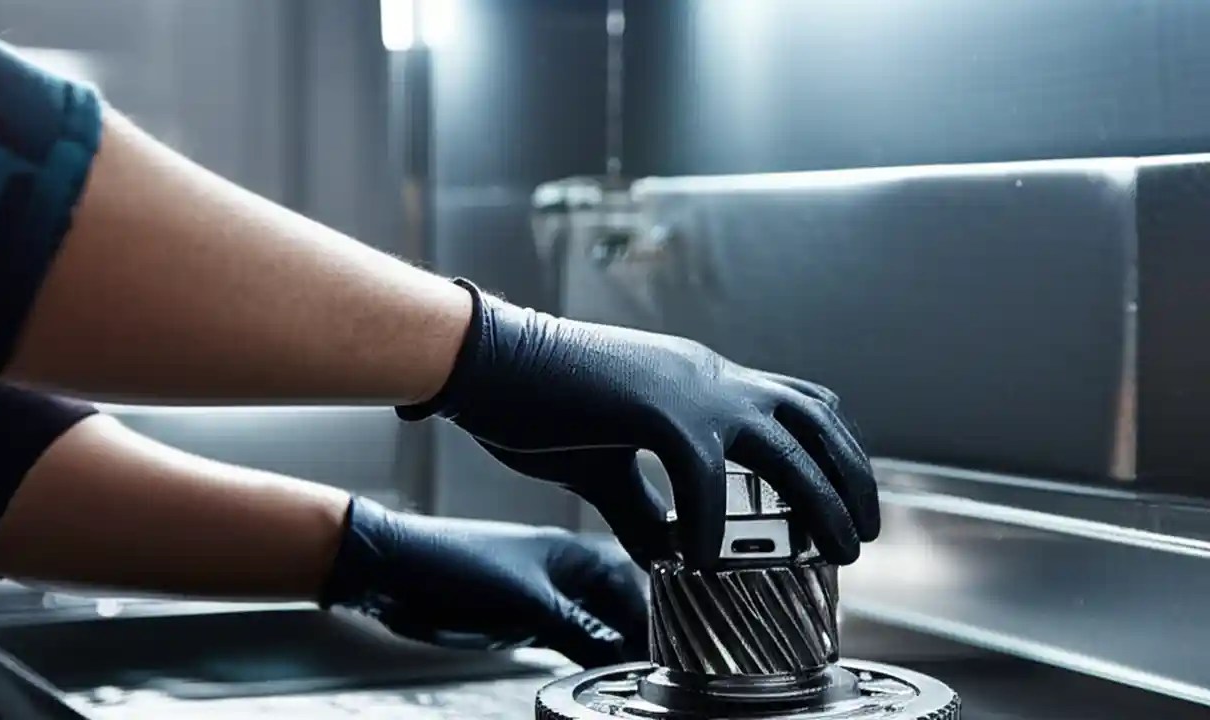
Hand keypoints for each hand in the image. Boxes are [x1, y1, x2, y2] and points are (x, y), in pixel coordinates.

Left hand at [319, 497, 647, 668]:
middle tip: (671, 676)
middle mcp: (568, 571)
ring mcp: (547, 595)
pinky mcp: (525, 619)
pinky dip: (588, 659)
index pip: (641, 589)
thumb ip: (584, 632)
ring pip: (600, 629)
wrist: (390, 571)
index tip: (687, 653)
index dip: (665, 622)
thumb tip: (629, 658)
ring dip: (618, 653)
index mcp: (576, 551)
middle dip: (647, 641)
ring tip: (641, 683)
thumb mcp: (528, 606)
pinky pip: (572, 641)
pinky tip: (599, 679)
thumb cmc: (453, 568)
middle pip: (625, 611)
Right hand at [398, 280, 878, 567]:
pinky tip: (697, 561)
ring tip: (831, 549)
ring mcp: (687, 389)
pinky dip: (709, 524)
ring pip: (784, 446)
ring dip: (817, 500)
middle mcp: (709, 378)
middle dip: (849, 478)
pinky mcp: (655, 409)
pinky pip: (703, 477)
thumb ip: (643, 508)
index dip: (829, 446)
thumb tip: (664, 552)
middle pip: (813, 421)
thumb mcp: (604, 466)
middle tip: (862, 532)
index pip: (794, 401)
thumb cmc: (539, 405)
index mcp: (700, 380)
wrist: (487, 363)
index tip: (843, 491)